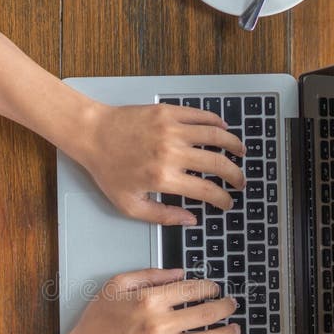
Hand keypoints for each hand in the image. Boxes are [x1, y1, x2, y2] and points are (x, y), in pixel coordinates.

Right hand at [65, 268, 239, 333]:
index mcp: (150, 300)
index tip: (214, 287)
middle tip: (232, 304)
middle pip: (206, 313)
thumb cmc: (97, 321)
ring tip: (235, 329)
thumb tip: (179, 273)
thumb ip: (148, 275)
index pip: (192, 289)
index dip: (209, 287)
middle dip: (225, 307)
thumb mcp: (116, 286)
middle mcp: (160, 324)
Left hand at [75, 102, 245, 224]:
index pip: (206, 191)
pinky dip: (217, 122)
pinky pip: (201, 115)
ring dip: (234, 145)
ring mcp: (171, 129)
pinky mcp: (168, 112)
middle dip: (235, 175)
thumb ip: (162, 216)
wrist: (92, 135)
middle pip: (218, 163)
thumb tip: (190, 221)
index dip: (223, 199)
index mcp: (163, 178)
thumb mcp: (129, 205)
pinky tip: (224, 128)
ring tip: (241, 153)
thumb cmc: (108, 170)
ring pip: (216, 135)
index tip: (228, 202)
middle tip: (240, 182)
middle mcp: (171, 152)